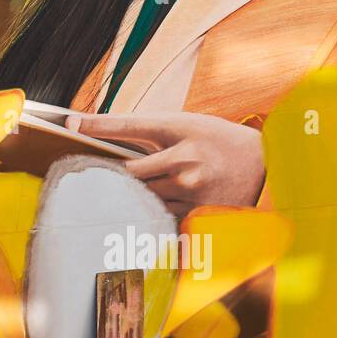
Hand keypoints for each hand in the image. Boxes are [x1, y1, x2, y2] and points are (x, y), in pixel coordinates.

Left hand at [66, 110, 264, 214]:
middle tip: (105, 177)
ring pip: (145, 196)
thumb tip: (112, 145)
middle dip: (119, 175)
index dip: (97, 124)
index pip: (130, 125)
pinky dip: (156, 210)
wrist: (266, 164)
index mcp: (179, 129)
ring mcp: (192, 187)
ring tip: (141, 191)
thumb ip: (152, 135)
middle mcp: (184, 158)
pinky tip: (159, 207)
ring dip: (137, 196)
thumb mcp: (188, 125)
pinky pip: (162, 213)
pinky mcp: (199, 211)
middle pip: (131, 172)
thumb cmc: (218, 140)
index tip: (69, 124)